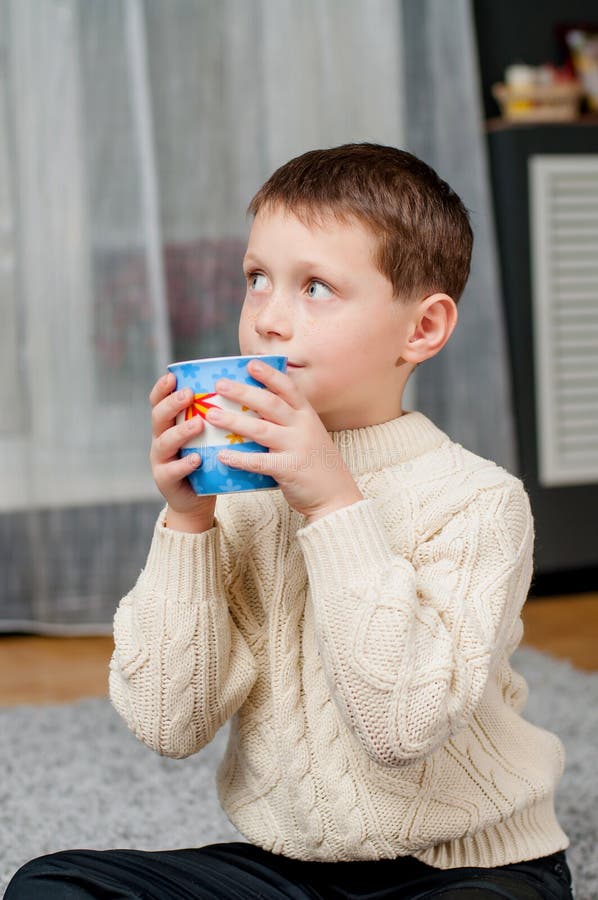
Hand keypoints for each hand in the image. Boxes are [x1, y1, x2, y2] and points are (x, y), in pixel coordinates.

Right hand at [149, 373, 215, 530]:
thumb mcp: (206, 435)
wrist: (197, 498)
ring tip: (198, 424)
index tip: (173, 375)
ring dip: (181, 431)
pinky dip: (185, 464)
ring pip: (165, 442)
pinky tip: (197, 459)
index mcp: (169, 424)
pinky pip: (172, 471)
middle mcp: (161, 439)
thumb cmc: (207, 460)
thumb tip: (239, 387)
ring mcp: (161, 460)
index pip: (159, 401)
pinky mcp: (166, 481)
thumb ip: (212, 415)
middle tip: (188, 394)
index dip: (162, 388)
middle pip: (159, 417)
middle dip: (172, 404)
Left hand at [205, 359, 362, 522]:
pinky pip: (260, 462)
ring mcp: (297, 447)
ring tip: (213, 416)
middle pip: (269, 403)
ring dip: (234, 421)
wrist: (337, 496)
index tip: (250, 364)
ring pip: (261, 429)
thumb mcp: (309, 435)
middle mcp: (303, 427)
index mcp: (307, 415)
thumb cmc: (316, 464)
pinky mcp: (290, 469)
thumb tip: (255, 409)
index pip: (288, 388)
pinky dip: (240, 459)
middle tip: (219, 386)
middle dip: (242, 392)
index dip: (269, 374)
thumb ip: (288, 422)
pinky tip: (222, 455)